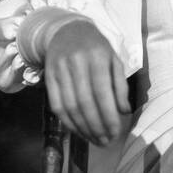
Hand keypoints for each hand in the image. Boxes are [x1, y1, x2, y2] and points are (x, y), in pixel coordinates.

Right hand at [43, 18, 130, 145]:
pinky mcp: (48, 77)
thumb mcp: (114, 60)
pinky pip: (57, 105)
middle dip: (96, 127)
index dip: (109, 117)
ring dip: (83, 129)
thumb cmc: (96, 48)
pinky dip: (68, 122)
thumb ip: (120, 85)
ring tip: (95, 140)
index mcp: (97, 58)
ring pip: (70, 107)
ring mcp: (59, 70)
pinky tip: (79, 131)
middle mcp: (76, 63)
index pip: (103, 94)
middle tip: (106, 142)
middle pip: (85, 104)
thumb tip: (123, 111)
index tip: (116, 132)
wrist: (67, 30)